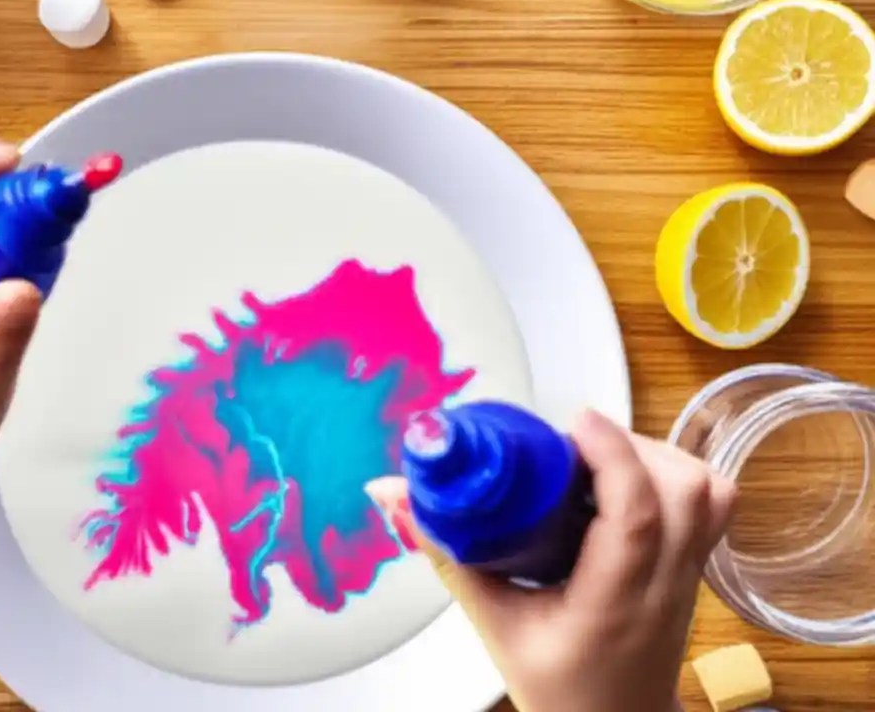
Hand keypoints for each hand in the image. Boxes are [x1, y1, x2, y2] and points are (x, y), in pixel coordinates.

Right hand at [367, 410, 735, 711]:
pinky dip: (678, 476)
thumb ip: (450, 557)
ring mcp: (691, 577)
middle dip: (632, 447)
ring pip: (710, 493)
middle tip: (574, 445)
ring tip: (602, 460)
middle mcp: (665, 585)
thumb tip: (392, 494)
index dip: (613, 455)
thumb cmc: (559, 687)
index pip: (637, 516)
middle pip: (686, 492)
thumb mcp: (493, 625)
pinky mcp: (698, 569)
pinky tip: (628, 482)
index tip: (574, 421)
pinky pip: (714, 506)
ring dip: (661, 458)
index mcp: (614, 603)